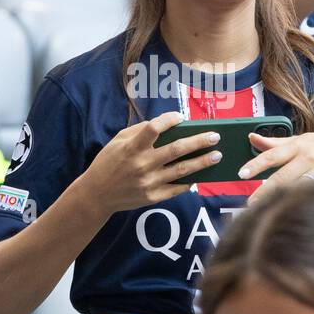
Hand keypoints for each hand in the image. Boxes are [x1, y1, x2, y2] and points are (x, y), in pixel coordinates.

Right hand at [79, 111, 221, 214]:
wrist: (97, 194)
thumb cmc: (109, 162)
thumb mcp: (118, 141)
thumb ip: (140, 131)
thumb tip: (166, 123)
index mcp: (132, 147)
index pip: (154, 128)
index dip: (169, 119)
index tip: (180, 116)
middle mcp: (142, 164)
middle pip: (177, 149)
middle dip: (199, 141)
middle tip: (215, 136)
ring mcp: (149, 182)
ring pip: (183, 170)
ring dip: (202, 162)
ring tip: (217, 155)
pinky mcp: (153, 197)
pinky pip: (177, 188)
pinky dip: (190, 180)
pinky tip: (200, 174)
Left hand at [238, 130, 313, 204]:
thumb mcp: (302, 140)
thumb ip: (275, 142)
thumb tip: (251, 138)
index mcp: (298, 145)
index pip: (273, 155)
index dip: (256, 164)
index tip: (242, 174)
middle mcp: (308, 156)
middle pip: (282, 177)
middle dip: (264, 192)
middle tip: (250, 205)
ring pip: (297, 188)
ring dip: (282, 200)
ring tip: (267, 211)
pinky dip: (303, 204)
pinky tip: (292, 213)